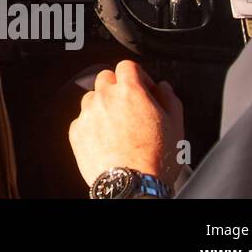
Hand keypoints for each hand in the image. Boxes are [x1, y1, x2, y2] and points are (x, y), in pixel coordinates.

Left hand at [68, 60, 184, 187]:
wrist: (133, 185)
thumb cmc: (156, 158)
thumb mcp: (175, 124)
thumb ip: (169, 98)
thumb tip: (162, 87)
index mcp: (130, 91)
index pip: (127, 66)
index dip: (138, 76)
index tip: (144, 89)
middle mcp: (105, 97)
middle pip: (106, 78)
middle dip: (118, 88)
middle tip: (131, 107)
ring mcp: (88, 114)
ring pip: (92, 98)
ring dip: (104, 105)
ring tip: (119, 127)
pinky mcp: (76, 131)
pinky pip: (82, 119)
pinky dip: (93, 125)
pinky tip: (107, 140)